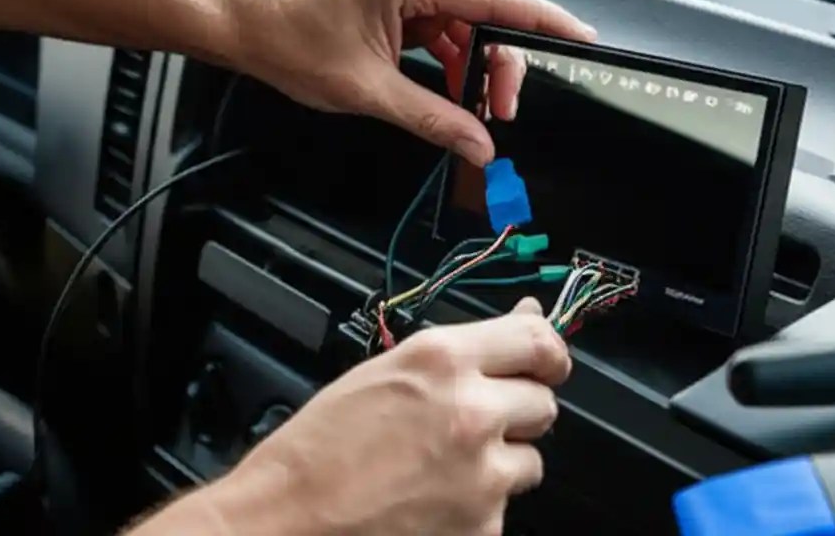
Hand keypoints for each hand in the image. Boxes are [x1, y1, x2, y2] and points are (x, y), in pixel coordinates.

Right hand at [192, 298, 569, 535]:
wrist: (284, 521)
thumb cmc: (319, 450)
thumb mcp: (386, 373)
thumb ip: (462, 351)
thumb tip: (525, 318)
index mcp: (444, 360)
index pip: (539, 340)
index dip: (550, 352)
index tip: (549, 362)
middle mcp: (472, 411)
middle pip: (543, 403)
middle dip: (516, 414)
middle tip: (471, 427)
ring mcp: (482, 474)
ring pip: (530, 461)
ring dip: (500, 464)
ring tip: (440, 471)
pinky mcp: (483, 526)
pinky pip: (502, 508)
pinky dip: (477, 509)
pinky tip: (431, 504)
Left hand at [226, 0, 595, 165]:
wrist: (246, 26)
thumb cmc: (292, 42)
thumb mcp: (370, 93)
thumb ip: (434, 120)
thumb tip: (481, 147)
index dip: (545, 21)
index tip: (582, 39)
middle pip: (490, 18)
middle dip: (501, 69)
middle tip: (502, 115)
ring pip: (472, 29)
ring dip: (478, 71)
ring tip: (477, 113)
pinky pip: (450, 31)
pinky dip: (457, 64)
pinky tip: (455, 95)